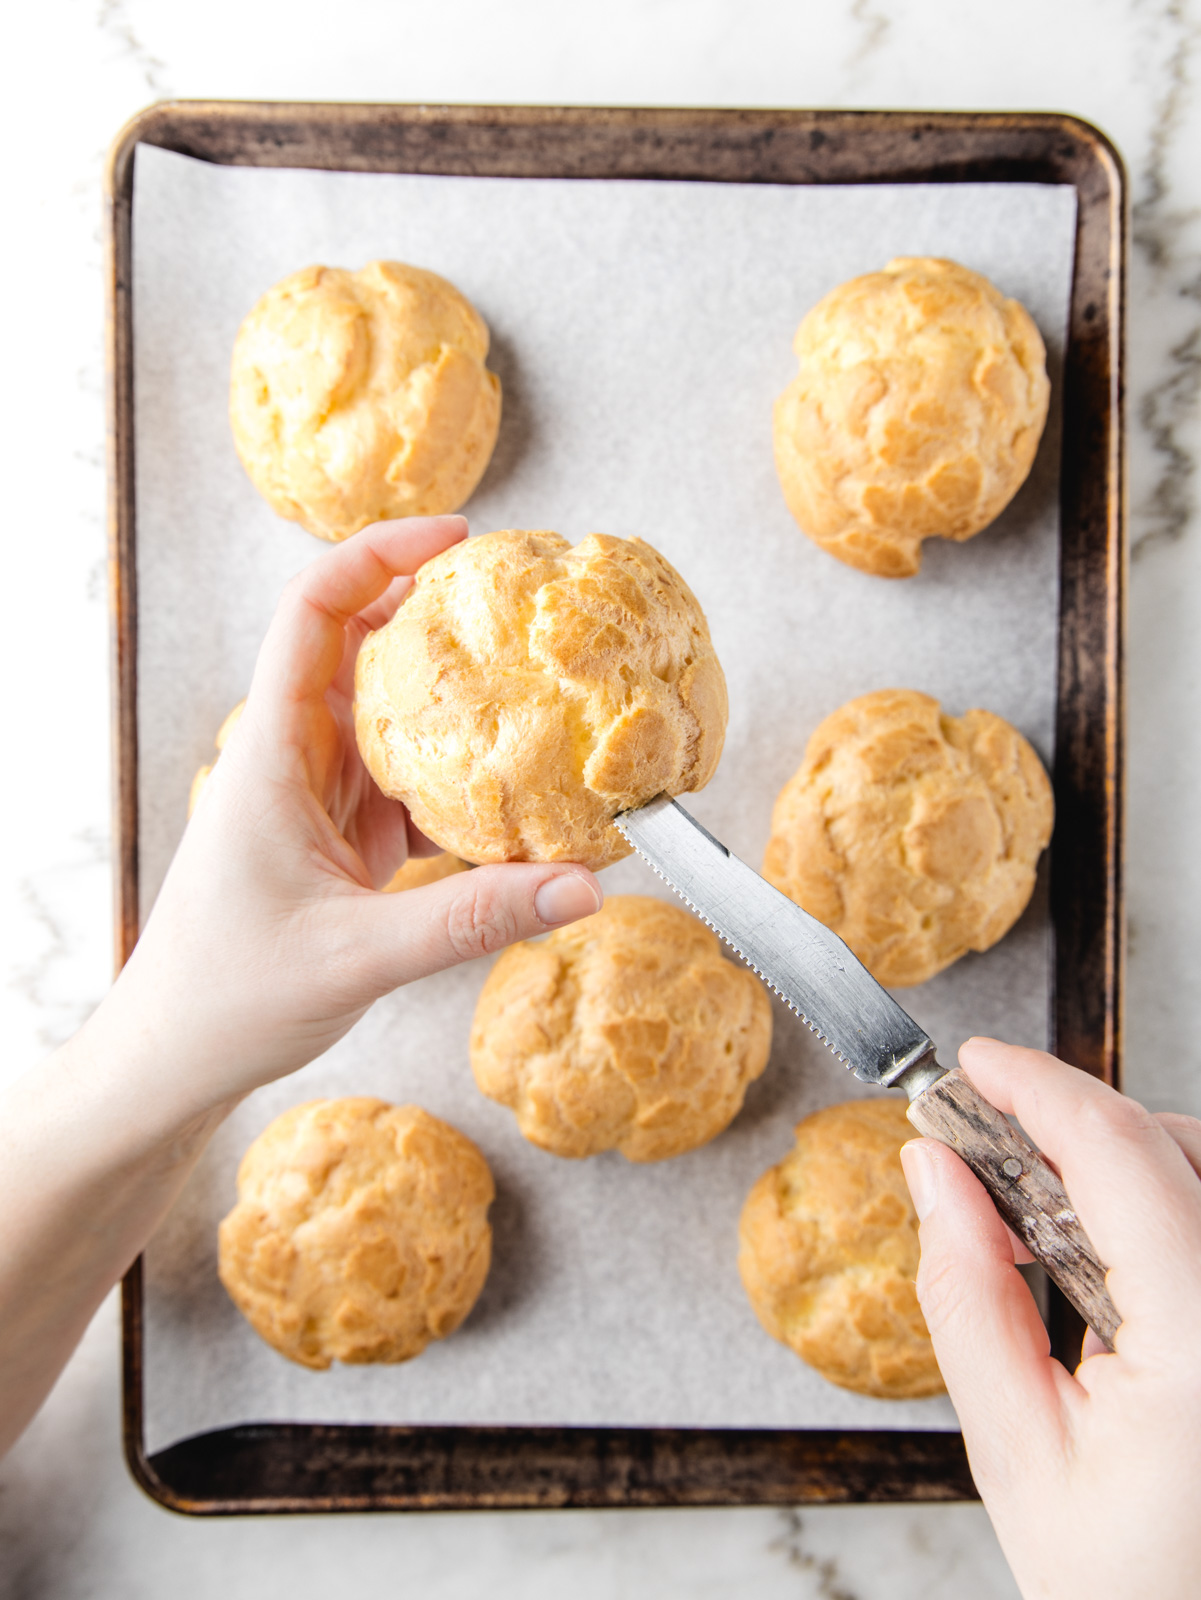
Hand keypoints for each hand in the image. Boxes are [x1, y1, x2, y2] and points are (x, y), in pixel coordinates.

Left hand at [97, 514, 602, 1119]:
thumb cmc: (227, 998)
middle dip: (438, 615)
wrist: (174, 1058)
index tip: (456, 536)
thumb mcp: (357, 956)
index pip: (314, 612)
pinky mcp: (344, 839)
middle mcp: (294, 758)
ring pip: (394, 718)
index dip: (378, 556)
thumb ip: (473, 919)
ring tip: (533, 686)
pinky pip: (411, 785)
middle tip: (520, 606)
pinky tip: (515, 797)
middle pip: (362, 646)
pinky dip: (461, 785)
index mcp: (272, 753)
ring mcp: (319, 797)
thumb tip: (581, 885)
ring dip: (456, 704)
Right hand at [900, 1038, 1200, 1599]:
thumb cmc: (1132, 1593)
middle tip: (978, 1147)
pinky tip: (1103, 1257)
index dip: (1036, 1086)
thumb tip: (933, 1170)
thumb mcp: (1019, 1454)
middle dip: (1069, 1124)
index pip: (1119, 1154)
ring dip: (1119, 1163)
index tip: (972, 1063)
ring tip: (1037, 1222)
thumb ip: (966, 1296)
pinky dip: (1157, 1204)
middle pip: (1171, 1146)